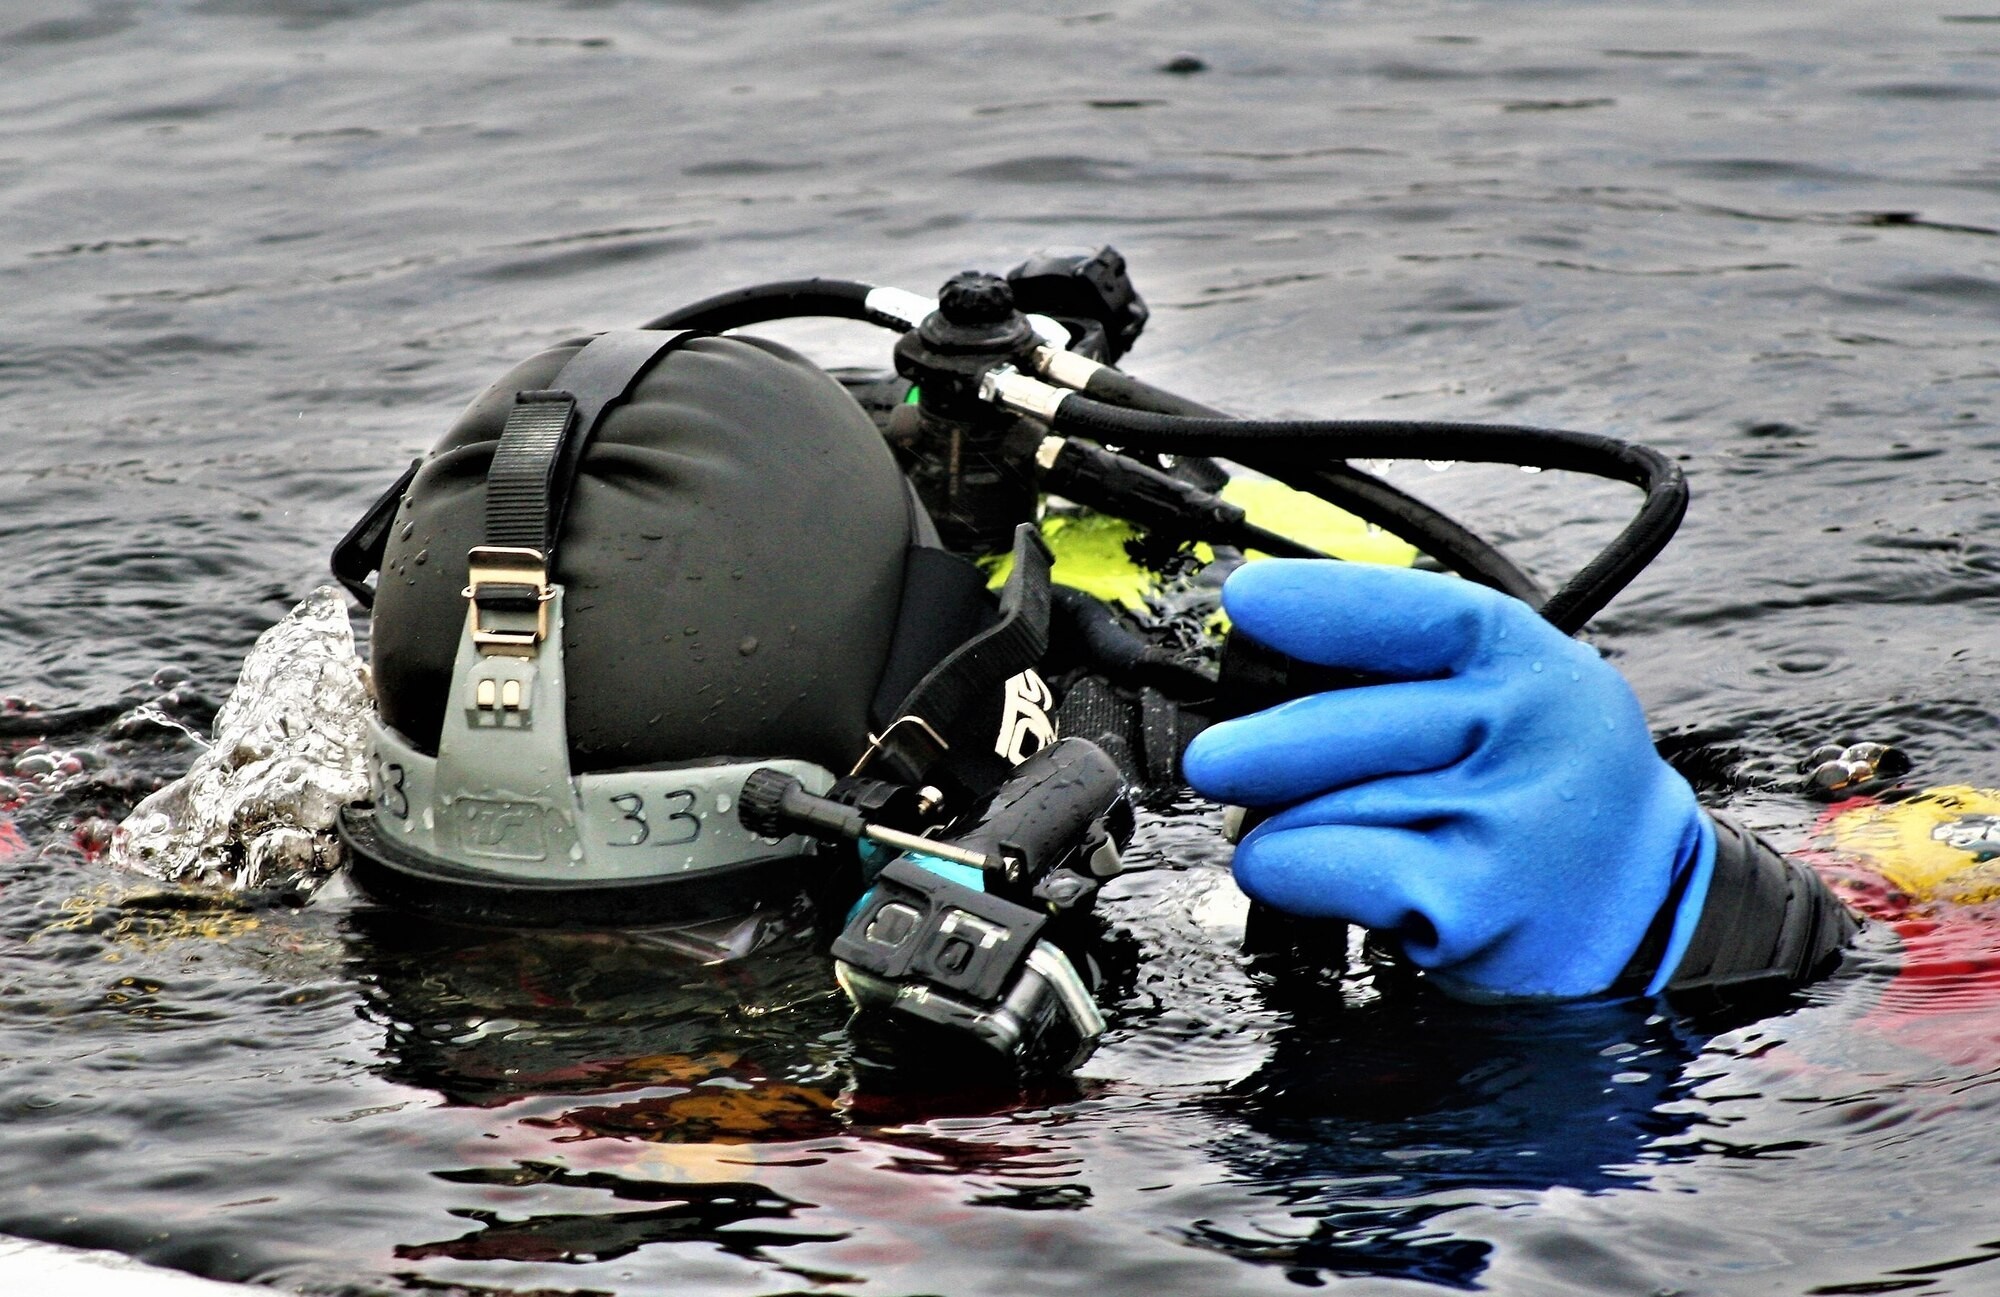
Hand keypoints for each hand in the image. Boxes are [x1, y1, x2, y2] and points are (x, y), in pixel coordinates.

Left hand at [1183, 560, 1712, 999]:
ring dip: (1273, 823)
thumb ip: (1423, 676)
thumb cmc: (1540, 791)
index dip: (1321, 603)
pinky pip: (1327, 868)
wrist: (1649, 911)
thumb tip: (1267, 666)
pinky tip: (1290, 870)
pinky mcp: (1469, 904)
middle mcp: (1525, 733)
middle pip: (1345, 723)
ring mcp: (1500, 821)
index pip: (1417, 614)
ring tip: (1271, 829)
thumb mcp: (1516, 701)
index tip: (1246, 601)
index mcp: (1533, 664)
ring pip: (1321, 804)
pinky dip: (1287, 871)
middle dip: (1257, 747)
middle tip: (1213, 761)